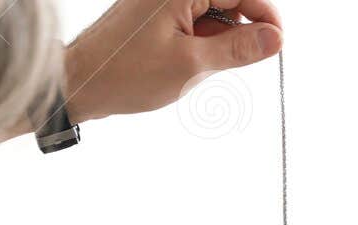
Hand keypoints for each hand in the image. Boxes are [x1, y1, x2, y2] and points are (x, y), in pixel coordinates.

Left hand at [63, 0, 283, 121]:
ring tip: (202, 68)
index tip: (276, 43)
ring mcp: (164, 1)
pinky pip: (195, 23)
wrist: (80, 84)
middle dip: (241, 30)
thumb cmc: (125, 73)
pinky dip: (202, 45)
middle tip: (241, 62)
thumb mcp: (191, 65)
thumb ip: (238, 49)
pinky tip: (190, 66)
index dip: (265, 15)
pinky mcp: (157, 15)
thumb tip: (275, 39)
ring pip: (214, 15)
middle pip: (229, 0)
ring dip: (220, 41)